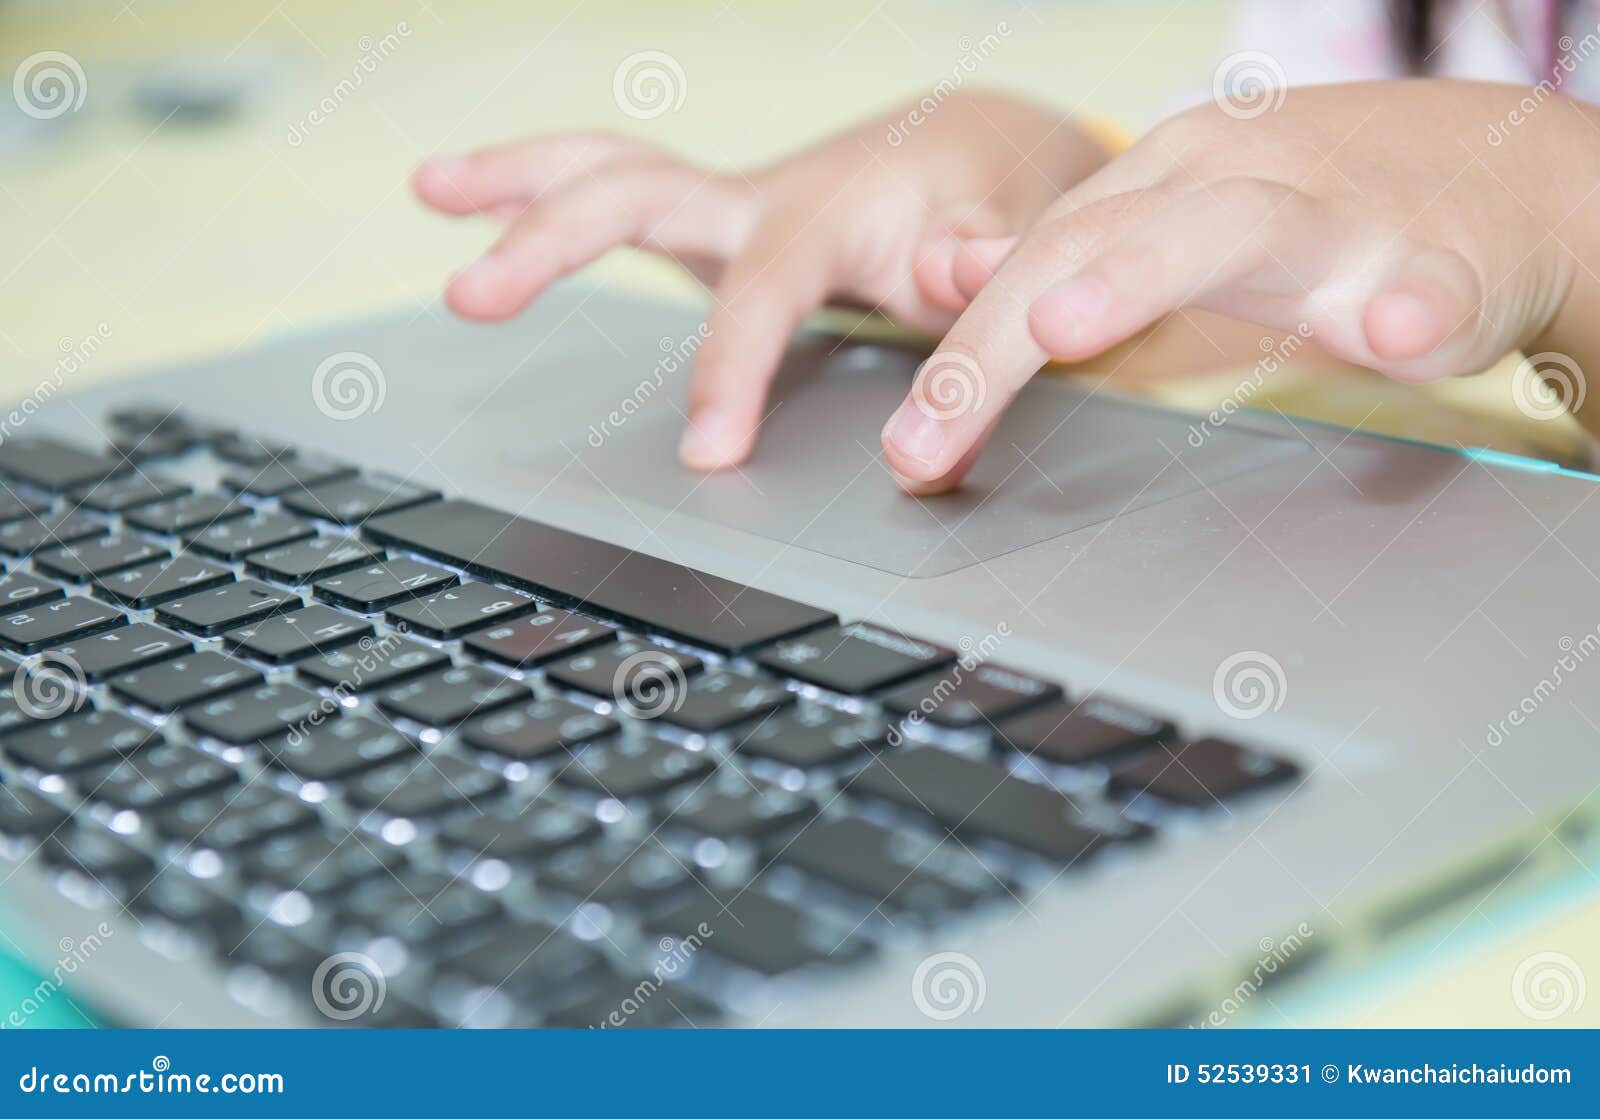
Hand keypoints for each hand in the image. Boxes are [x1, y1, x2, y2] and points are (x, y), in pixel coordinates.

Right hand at [413, 91, 1107, 467]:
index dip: (730, 367)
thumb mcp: (1013, 242)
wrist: (980, 152)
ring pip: (609, 173)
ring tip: (429, 186)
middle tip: (470, 295)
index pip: (764, 289)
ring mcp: (728, 207)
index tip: (706, 453)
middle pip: (638, 194)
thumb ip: (983, 265)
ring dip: (516, 181)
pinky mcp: (712, 225)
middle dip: (551, 241)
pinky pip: (618, 196)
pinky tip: (473, 202)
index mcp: (832, 209)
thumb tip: (950, 272)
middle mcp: (762, 196)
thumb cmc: (995, 206)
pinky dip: (544, 194)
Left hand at [883, 80, 1599, 490]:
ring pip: (1236, 226)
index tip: (908, 451)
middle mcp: (1232, 181)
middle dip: (998, 335)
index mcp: (1162, 185)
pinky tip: (1387, 333)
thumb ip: (1077, 270)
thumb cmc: (1320, 216)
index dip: (961, 358)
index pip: (1034, 262)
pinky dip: (1408, 306)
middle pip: (1093, 241)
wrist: (1506, 175)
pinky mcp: (1450, 260)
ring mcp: (1341, 213)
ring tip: (1066, 324)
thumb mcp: (1179, 230)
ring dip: (1143, 272)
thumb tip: (954, 297)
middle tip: (931, 425)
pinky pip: (1429, 283)